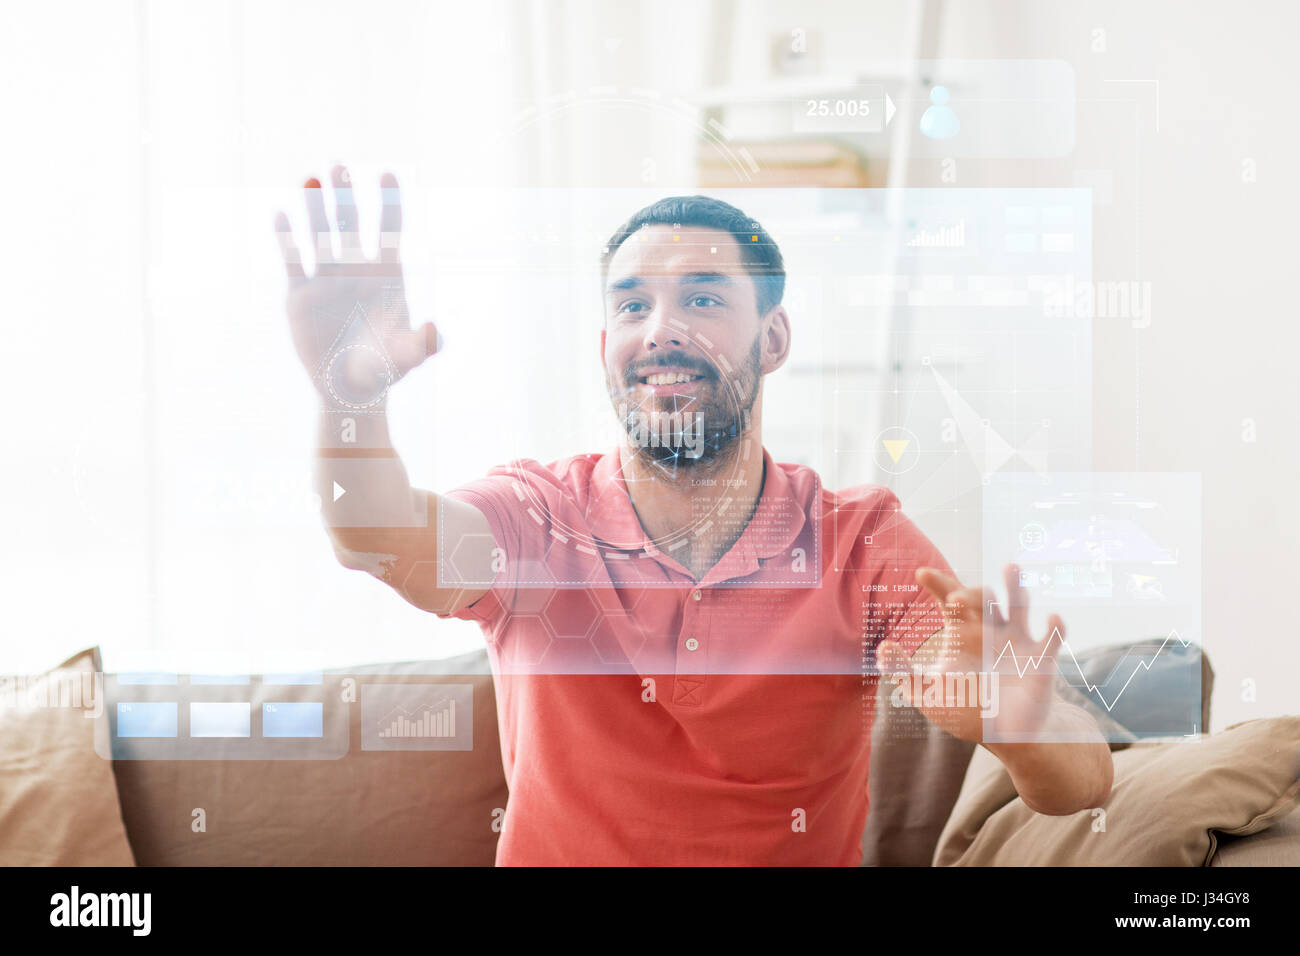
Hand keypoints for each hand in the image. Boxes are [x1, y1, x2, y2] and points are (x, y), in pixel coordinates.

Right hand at [273, 165, 438, 408]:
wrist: (350, 389)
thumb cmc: (385, 369)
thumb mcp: (406, 357)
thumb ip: (422, 344)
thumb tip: (434, 332)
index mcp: (386, 276)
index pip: (389, 230)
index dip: (389, 202)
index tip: (387, 174)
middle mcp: (355, 270)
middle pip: (350, 225)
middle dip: (344, 196)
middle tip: (339, 166)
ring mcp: (327, 280)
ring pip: (320, 235)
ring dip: (314, 208)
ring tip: (310, 178)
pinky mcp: (301, 295)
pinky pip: (293, 261)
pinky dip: (286, 238)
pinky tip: (280, 214)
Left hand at [876, 563, 1064, 743]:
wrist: (1007, 734)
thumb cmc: (967, 708)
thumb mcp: (929, 692)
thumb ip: (904, 672)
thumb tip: (882, 648)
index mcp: (963, 631)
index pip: (950, 598)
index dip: (938, 584)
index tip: (922, 573)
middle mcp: (991, 629)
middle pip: (982, 598)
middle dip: (970, 595)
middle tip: (955, 601)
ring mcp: (1018, 641)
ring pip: (1018, 605)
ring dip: (1015, 588)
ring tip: (1010, 568)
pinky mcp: (1042, 661)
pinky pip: (1052, 640)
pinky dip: (1055, 628)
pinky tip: (1052, 618)